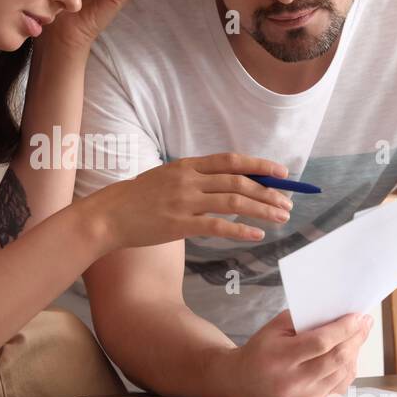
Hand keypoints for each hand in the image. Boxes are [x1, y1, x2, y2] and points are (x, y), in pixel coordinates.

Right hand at [81, 152, 292, 251]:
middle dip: (268, 192)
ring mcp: (184, 202)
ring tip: (281, 217)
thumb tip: (227, 184)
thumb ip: (193, 178)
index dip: (260, 165)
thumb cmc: (137, 198)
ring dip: (262, 209)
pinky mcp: (180, 225)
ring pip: (234, 202)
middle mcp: (188, 180)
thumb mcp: (166, 177)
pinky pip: (218, 226)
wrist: (109, 215)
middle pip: (239, 182)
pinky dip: (241, 230)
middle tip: (287, 203)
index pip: (231, 161)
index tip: (281, 173)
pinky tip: (257, 235)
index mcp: (186, 165)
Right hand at [227, 310, 369, 396]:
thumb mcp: (274, 328)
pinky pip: (342, 386)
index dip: (344, 329)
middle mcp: (294, 383)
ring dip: (354, 352)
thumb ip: (304, 320)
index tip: (358, 316)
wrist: (245, 384)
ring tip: (355, 337)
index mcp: (280, 359)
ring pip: (344, 373)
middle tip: (364, 323)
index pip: (321, 343)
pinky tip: (346, 357)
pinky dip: (348, 369)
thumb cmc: (261, 351)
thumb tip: (337, 315)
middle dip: (356, 338)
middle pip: (337, 359)